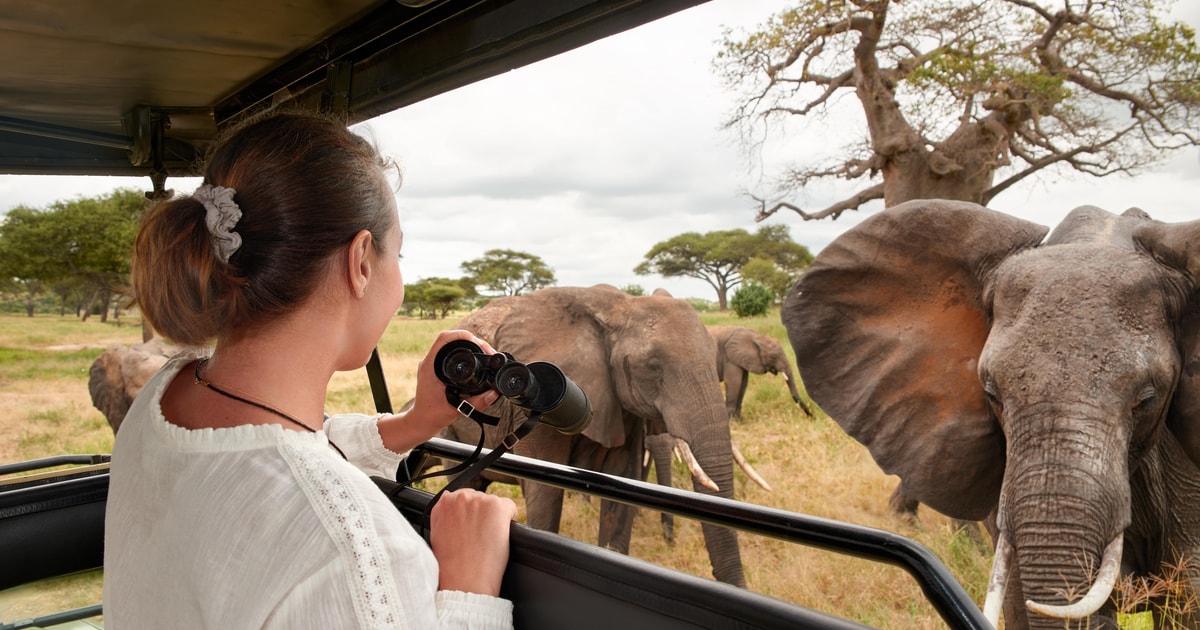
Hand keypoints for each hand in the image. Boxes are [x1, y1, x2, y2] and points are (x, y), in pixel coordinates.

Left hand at [378, 330, 499, 452]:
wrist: (421, 422)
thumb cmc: (433, 416)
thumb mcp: (456, 409)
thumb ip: (476, 402)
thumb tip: (494, 393)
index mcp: (430, 366)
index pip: (444, 339)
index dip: (462, 335)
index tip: (477, 341)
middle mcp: (430, 362)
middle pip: (450, 339)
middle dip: (471, 340)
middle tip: (487, 350)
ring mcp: (432, 364)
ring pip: (451, 345)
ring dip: (468, 345)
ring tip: (484, 352)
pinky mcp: (437, 368)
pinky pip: (450, 353)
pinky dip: (464, 352)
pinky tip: (475, 357)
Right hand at [430, 489, 516, 595]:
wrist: (465, 580)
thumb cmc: (452, 566)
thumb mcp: (439, 537)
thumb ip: (445, 519)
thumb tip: (455, 515)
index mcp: (443, 505)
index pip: (462, 498)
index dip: (470, 515)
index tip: (472, 527)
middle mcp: (460, 498)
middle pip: (479, 499)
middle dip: (481, 515)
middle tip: (480, 536)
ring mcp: (479, 501)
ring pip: (493, 504)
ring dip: (494, 518)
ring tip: (487, 539)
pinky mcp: (497, 507)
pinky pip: (510, 507)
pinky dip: (509, 520)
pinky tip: (501, 535)